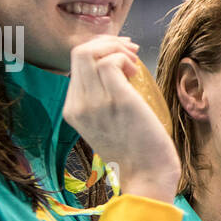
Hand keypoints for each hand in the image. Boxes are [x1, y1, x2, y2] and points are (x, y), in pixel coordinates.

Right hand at [62, 36, 179, 202]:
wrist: (147, 177)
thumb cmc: (137, 151)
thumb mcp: (109, 123)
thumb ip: (105, 99)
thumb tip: (120, 70)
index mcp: (73, 110)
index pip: (76, 65)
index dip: (99, 51)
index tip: (122, 55)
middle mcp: (78, 105)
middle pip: (79, 52)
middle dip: (107, 43)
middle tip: (130, 52)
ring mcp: (94, 102)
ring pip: (90, 52)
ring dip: (117, 49)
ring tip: (134, 64)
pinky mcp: (116, 100)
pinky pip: (110, 62)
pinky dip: (124, 58)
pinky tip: (136, 72)